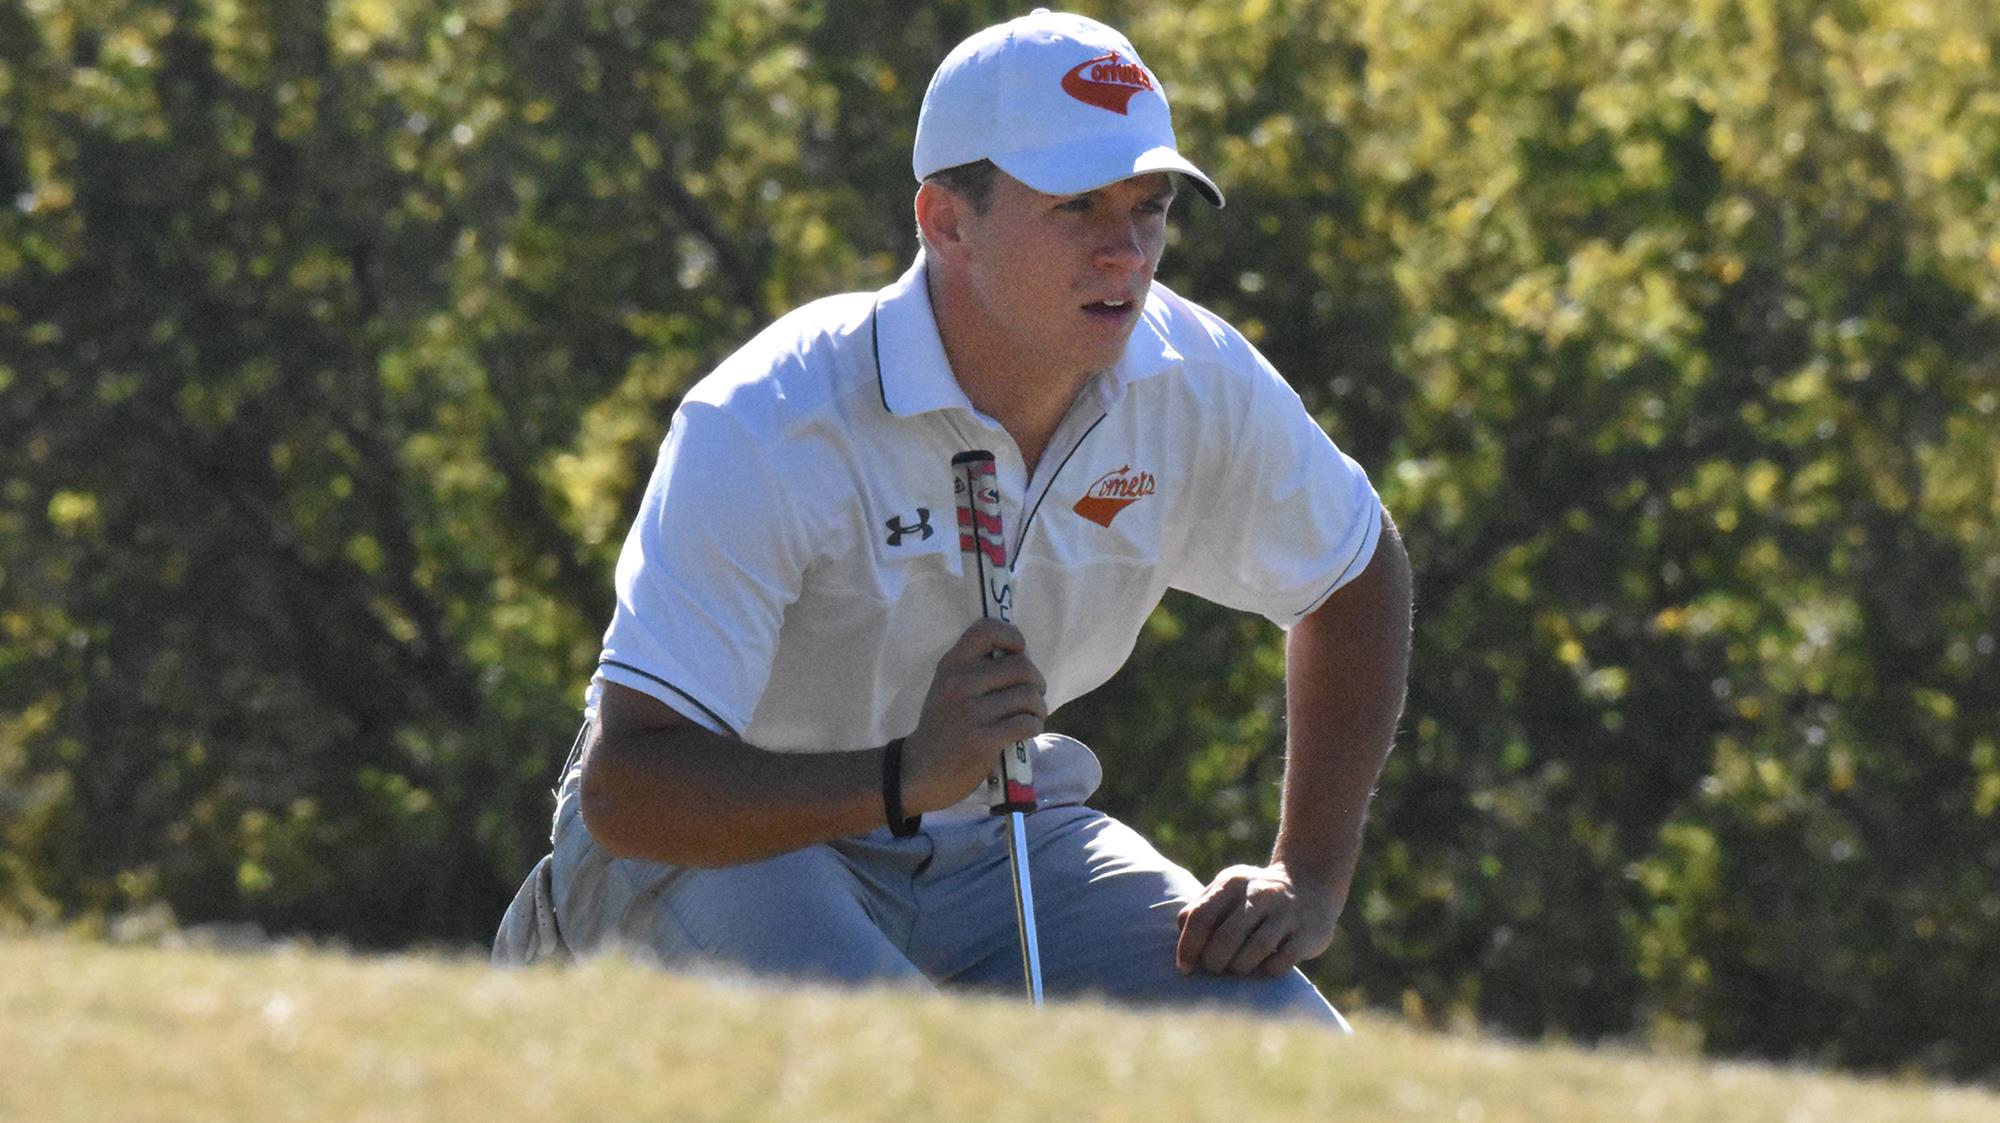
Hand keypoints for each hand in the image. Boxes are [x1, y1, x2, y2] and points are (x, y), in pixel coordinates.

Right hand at [899, 619, 1046, 811]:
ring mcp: (970, 713)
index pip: (986, 629)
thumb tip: (1023, 660)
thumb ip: (976, 670)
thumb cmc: (943, 727)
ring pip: (1028, 697)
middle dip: (1037, 682)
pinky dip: (1034, 727)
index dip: (1013, 637)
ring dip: (1039, 708)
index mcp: (951, 665)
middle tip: (1034, 696)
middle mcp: (959, 683)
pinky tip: (1026, 731)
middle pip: (1021, 666)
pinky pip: (1026, 723)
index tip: (1018, 654)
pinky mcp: (982, 740)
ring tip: (1032, 716)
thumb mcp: (947, 687)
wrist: (920, 771)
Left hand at [1175, 862, 1342, 977]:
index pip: (1201, 917)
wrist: (1310, 886)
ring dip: (1239, 968)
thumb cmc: (1254, 898)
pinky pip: (1280, 963)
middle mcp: (1260, 894)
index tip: (1185, 969)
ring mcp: (1286, 913)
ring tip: (1237, 969)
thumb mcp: (1227, 891)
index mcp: (1233, 882)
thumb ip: (1199, 910)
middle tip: (1214, 969)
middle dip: (1214, 962)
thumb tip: (1181, 943)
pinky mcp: (1307, 934)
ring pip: (1253, 951)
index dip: (1188, 947)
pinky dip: (1266, 971)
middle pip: (1226, 938)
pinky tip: (1263, 968)